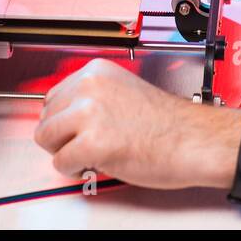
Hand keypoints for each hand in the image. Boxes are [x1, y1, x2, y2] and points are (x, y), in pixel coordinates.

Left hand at [34, 59, 240, 189]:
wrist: (194, 140)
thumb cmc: (169, 122)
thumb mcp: (125, 91)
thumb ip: (94, 96)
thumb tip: (66, 113)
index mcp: (97, 71)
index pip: (53, 96)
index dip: (66, 119)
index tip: (80, 129)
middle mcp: (89, 86)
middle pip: (46, 117)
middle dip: (63, 135)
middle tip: (91, 143)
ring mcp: (89, 113)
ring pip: (46, 138)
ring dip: (66, 152)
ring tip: (94, 153)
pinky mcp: (92, 142)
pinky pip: (60, 163)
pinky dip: (75, 170)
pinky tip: (99, 163)